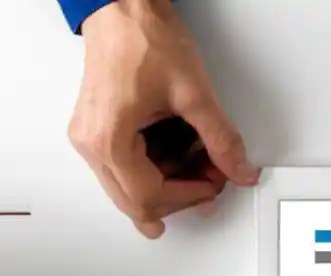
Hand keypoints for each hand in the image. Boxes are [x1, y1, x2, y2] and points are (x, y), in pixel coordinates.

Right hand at [68, 0, 259, 237]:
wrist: (122, 9)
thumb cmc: (143, 39)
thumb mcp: (194, 94)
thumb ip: (222, 139)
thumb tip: (240, 170)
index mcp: (109, 140)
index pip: (149, 197)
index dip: (189, 197)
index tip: (215, 184)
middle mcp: (92, 145)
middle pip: (136, 202)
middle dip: (179, 195)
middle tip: (210, 176)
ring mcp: (91, 139)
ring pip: (131, 188)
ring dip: (169, 182)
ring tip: (199, 157)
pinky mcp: (97, 131)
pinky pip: (127, 167)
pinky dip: (157, 166)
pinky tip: (180, 148)